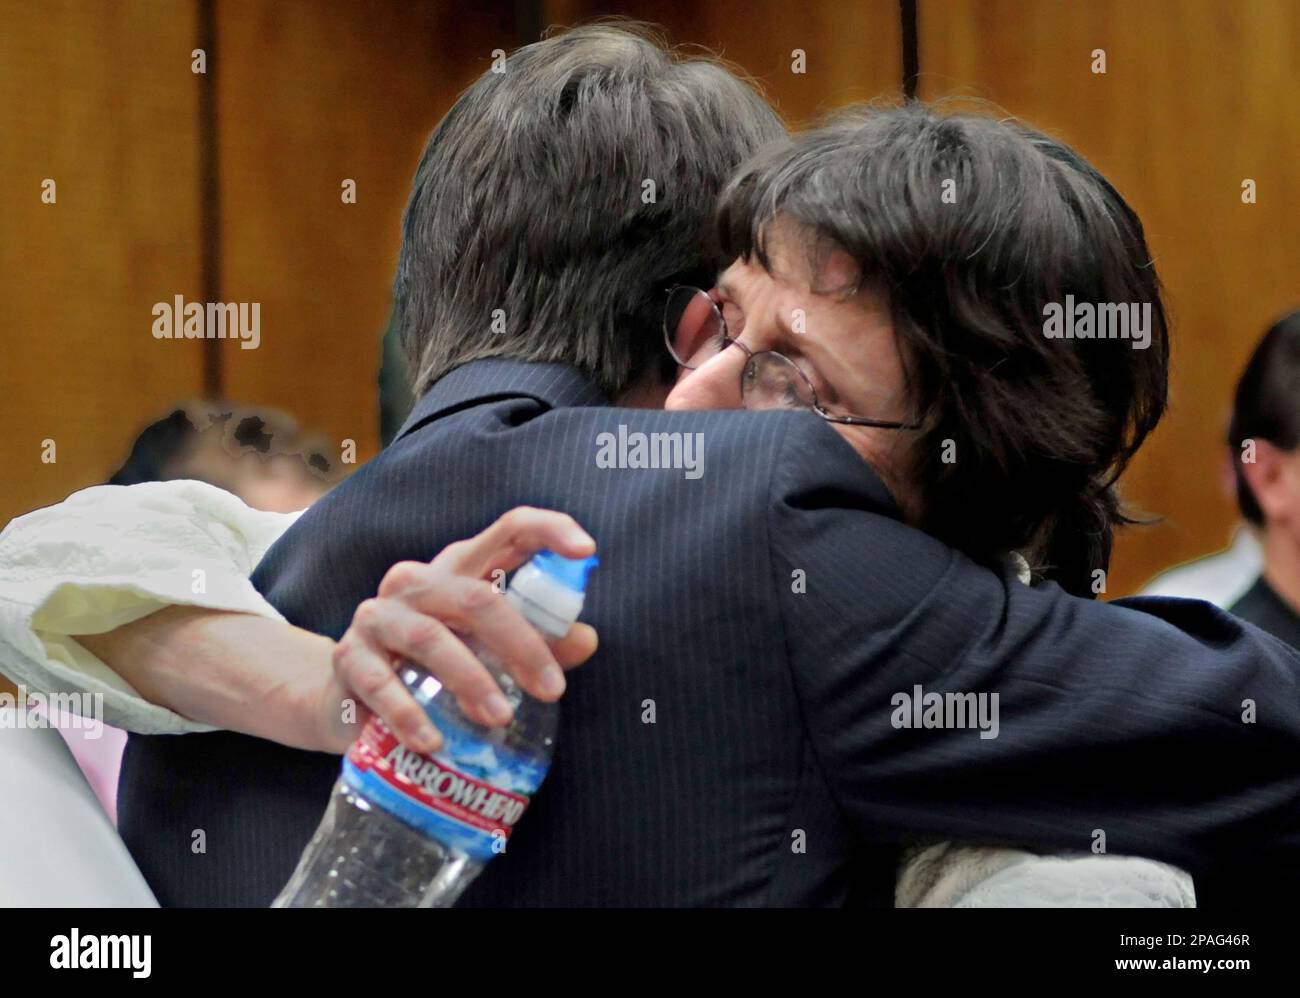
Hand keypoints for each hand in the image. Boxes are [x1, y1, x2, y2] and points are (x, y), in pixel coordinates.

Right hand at [315, 507, 597, 754]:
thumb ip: (538, 643)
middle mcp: (418, 582)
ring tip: (499, 718)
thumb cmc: (434, 668)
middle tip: (551, 689)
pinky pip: (382, 683)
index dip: (549, 531)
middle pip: (475, 597)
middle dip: (520, 643)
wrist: (353, 699)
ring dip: (471, 680)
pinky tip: (433, 741)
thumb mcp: (489, 651)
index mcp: (461, 568)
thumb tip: (586, 640)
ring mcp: (379, 616)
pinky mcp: (350, 657)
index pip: (509, 530)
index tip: (585, 550)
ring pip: (431, 637)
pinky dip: (410, 715)